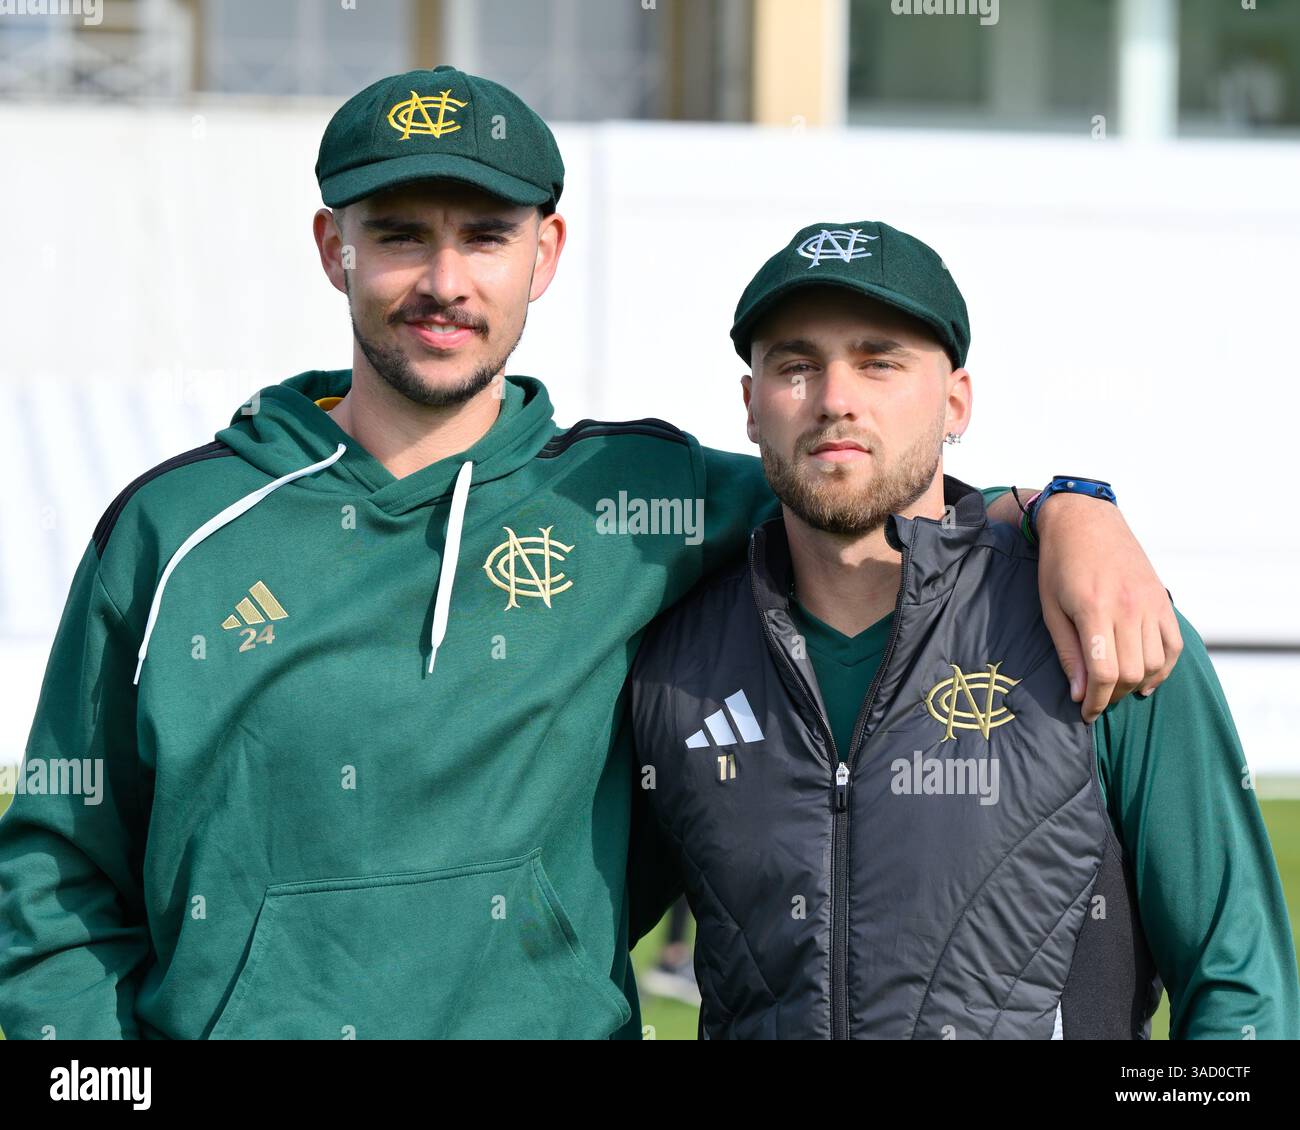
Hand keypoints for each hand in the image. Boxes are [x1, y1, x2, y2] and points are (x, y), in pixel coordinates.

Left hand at [1035, 494, 1181, 722]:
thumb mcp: (1050, 608)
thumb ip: (1068, 653)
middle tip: (1097, 700)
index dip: (1096, 701)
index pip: (1105, 672)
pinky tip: (1146, 679)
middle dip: (1113, 695)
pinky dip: (1164, 668)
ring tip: (1117, 689)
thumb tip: (1080, 694)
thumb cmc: (1058, 564)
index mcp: (1095, 609)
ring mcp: (1150, 603)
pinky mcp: (1162, 599)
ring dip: (1136, 684)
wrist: (1085, 521)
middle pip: (1132, 672)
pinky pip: (1173, 644)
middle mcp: (1128, 608)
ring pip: (1155, 663)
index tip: (1086, 713)